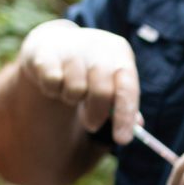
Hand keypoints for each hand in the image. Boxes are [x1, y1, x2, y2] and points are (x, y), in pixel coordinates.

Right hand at [14, 19, 139, 144]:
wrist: (56, 44)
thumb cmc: (91, 69)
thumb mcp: (112, 79)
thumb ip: (124, 102)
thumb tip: (137, 126)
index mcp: (119, 52)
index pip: (128, 88)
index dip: (125, 116)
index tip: (122, 140)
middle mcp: (97, 46)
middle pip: (102, 91)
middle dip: (97, 115)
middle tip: (92, 125)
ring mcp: (70, 48)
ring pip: (75, 90)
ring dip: (72, 99)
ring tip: (72, 91)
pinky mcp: (45, 53)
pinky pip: (52, 83)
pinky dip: (53, 90)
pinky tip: (55, 82)